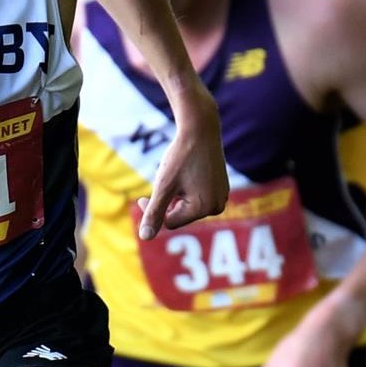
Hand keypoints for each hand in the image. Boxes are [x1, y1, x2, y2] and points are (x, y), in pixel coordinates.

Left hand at [137, 83, 226, 238]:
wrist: (200, 128)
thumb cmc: (181, 155)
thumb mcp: (163, 185)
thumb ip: (154, 212)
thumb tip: (145, 238)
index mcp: (205, 208)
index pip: (170, 222)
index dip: (154, 210)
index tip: (143, 196)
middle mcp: (218, 206)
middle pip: (180, 215)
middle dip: (167, 201)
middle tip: (162, 181)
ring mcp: (222, 197)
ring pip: (186, 206)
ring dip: (175, 195)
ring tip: (177, 173)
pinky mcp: (221, 188)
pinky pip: (196, 196)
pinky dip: (185, 188)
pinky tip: (187, 170)